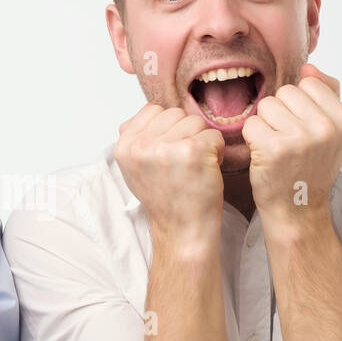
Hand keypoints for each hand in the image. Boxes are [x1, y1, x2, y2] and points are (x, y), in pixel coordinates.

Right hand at [114, 105, 226, 248]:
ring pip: (195, 121)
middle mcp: (141, 146)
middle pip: (175, 113)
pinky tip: (206, 170)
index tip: (169, 152)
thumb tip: (151, 113)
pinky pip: (213, 135)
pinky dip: (217, 152)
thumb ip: (138, 139)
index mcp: (124, 147)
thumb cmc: (165, 200)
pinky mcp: (192, 151)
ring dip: (202, 142)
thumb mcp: (135, 168)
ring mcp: (166, 147)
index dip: (168, 128)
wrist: (182, 230)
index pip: (152, 110)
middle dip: (185, 133)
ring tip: (194, 167)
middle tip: (183, 162)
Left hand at [241, 64, 341, 229]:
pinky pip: (251, 124)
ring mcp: (300, 138)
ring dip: (265, 125)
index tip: (303, 129)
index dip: (298, 105)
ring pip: (266, 106)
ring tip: (276, 147)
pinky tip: (264, 155)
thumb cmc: (310, 168)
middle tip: (288, 141)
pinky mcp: (274, 149)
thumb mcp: (331, 131)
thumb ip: (325, 94)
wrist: (298, 209)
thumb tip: (308, 66)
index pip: (308, 84)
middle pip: (285, 92)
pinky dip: (252, 139)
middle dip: (280, 114)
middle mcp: (325, 127)